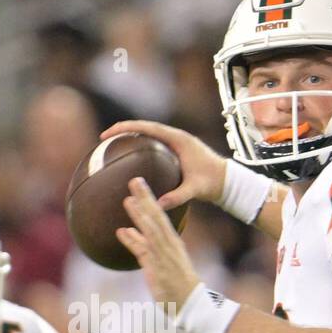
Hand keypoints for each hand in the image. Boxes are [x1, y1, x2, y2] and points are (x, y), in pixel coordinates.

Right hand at [100, 120, 227, 211]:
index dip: (125, 128)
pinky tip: (130, 160)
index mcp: (178, 139)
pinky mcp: (177, 149)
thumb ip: (177, 196)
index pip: (147, 127)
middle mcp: (176, 136)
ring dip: (131, 136)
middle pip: (144, 127)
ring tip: (113, 146)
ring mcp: (176, 142)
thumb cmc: (213, 183)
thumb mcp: (195, 189)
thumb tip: (157, 205)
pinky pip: (154, 144)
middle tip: (104, 139)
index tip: (108, 134)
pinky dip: (141, 147)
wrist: (227, 180)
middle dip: (123, 130)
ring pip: (149, 134)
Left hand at [117, 177, 200, 309]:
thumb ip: (146, 245)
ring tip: (128, 199)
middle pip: (156, 217)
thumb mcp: (164, 260)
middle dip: (145, 197)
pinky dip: (133, 241)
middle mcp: (169, 244)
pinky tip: (121, 231)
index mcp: (172, 241)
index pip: (160, 215)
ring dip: (139, 214)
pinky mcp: (157, 268)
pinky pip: (144, 252)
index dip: (150, 198)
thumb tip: (130, 232)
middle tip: (135, 179)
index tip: (141, 183)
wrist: (191, 302)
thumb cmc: (178, 283)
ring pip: (151, 230)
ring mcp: (164, 255)